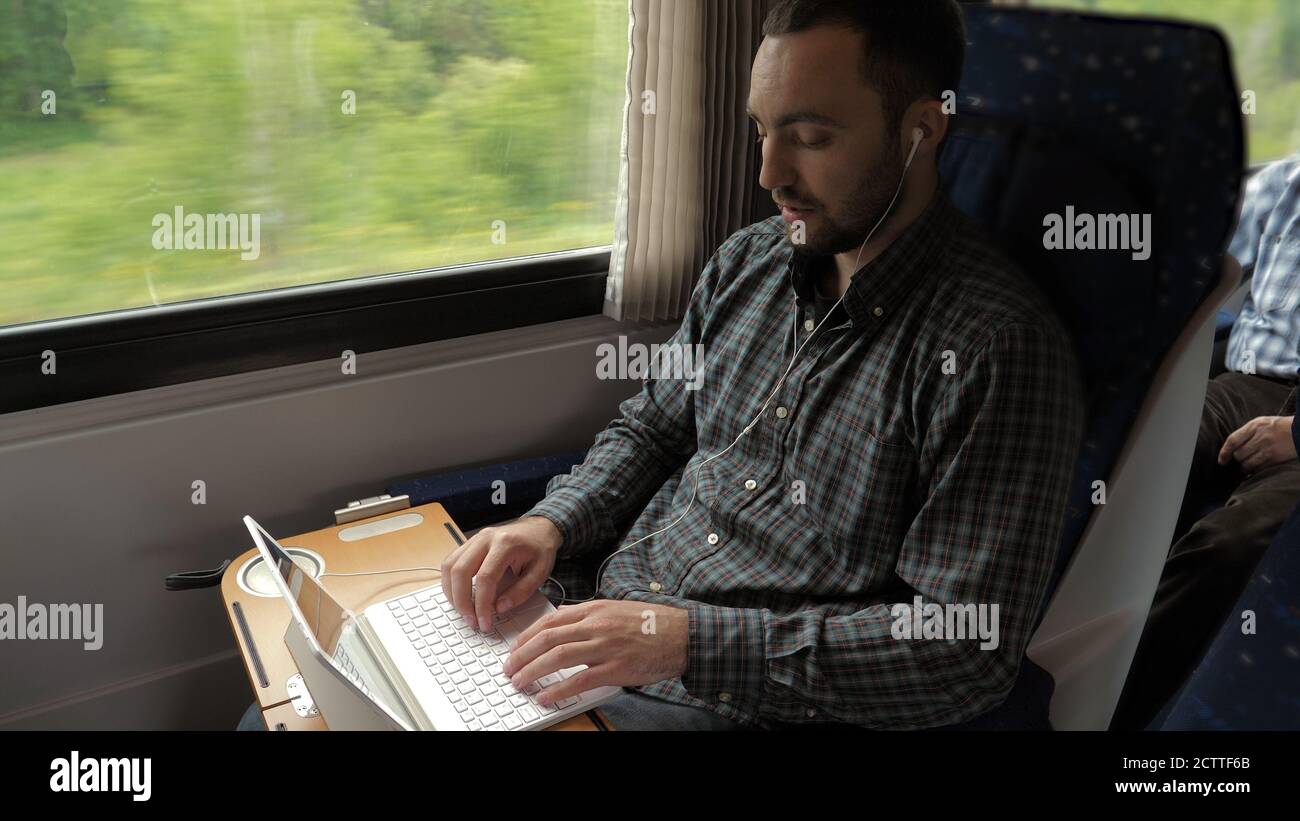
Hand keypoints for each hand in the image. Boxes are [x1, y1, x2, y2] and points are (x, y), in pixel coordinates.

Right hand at [439, 516, 562, 630]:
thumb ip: (521, 591)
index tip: (485, 623)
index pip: (485, 578)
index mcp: (505, 544)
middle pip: (460, 571)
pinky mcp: (469, 543)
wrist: (539, 527)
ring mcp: (475, 539)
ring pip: (450, 566)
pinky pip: (450, 562)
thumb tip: (499, 608)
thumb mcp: (540, 572)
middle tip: (471, 621)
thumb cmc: (541, 548)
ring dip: (452, 593)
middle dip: (461, 602)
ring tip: (463, 611)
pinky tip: (459, 596)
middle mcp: (485, 538)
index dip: (481, 604)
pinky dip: (450, 582)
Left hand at [501, 600, 688, 705]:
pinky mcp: (616, 668)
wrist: (682, 634)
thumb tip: (562, 628)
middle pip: (548, 638)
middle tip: (508, 668)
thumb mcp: (616, 610)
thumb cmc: (651, 624)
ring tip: (519, 682)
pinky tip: (545, 696)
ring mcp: (606, 646)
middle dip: (522, 654)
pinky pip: (579, 679)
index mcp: (594, 609)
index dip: (527, 635)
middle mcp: (596, 625)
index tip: (514, 648)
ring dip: (532, 670)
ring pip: (557, 657)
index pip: (550, 620)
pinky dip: (558, 689)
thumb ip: (590, 617)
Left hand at [1218, 415, 1296, 472]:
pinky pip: (1259, 468)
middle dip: (1236, 459)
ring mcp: (1268, 448)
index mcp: (1254, 426)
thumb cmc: (1279, 426)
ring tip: (1246, 466)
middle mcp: (1260, 437)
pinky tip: (1256, 468)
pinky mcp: (1275, 458)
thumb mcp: (1261, 423)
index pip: (1233, 440)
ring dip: (1244, 467)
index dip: (1224, 452)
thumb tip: (1231, 447)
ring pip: (1247, 463)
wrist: (1299, 430)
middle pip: (1239, 454)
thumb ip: (1247, 432)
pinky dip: (1255, 470)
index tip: (1221, 460)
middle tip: (1238, 461)